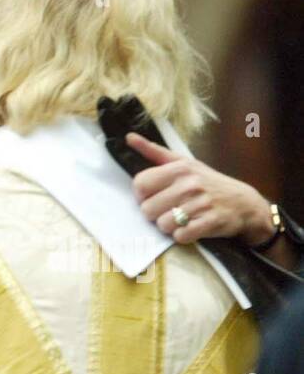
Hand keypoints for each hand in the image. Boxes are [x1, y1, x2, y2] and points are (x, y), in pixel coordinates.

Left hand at [128, 134, 274, 246]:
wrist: (244, 203)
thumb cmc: (207, 183)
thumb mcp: (184, 163)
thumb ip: (154, 153)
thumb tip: (129, 137)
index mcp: (180, 168)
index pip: (139, 185)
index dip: (143, 195)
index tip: (156, 195)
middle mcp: (190, 184)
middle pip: (147, 209)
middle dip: (156, 214)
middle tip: (173, 208)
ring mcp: (201, 203)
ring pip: (162, 225)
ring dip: (170, 226)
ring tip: (184, 217)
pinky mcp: (210, 222)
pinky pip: (180, 236)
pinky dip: (183, 236)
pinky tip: (193, 226)